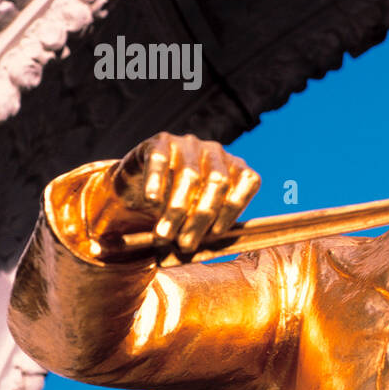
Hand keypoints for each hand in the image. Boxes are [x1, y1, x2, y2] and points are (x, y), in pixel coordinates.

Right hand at [85, 132, 260, 254]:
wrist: (139, 185)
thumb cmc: (178, 205)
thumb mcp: (198, 216)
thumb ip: (209, 227)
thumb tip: (210, 248)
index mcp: (235, 167)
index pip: (248, 182)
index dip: (234, 210)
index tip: (215, 235)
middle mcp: (216, 152)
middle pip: (218, 182)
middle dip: (202, 218)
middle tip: (186, 244)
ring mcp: (189, 143)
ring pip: (190, 175)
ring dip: (176, 210)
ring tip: (164, 235)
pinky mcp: (160, 141)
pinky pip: (160, 160)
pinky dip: (156, 183)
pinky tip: (151, 203)